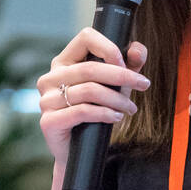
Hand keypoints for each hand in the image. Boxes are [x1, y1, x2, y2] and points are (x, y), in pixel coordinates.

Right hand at [36, 29, 150, 170]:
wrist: (79, 151)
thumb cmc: (96, 112)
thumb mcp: (116, 85)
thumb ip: (128, 64)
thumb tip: (138, 50)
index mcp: (64, 62)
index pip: (86, 38)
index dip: (109, 48)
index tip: (128, 63)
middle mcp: (50, 78)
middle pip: (91, 68)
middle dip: (123, 76)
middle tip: (144, 85)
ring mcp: (46, 100)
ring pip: (89, 90)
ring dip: (118, 99)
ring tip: (131, 108)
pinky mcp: (48, 122)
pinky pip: (82, 111)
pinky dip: (105, 113)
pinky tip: (117, 117)